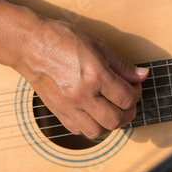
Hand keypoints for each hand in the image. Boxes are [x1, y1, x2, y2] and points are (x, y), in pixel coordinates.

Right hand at [16, 16, 148, 137]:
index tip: (134, 86)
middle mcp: (82, 95)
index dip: (136, 93)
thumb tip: (141, 76)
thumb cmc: (62, 39)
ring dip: (110, 123)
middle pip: (116, 120)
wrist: (30, 44)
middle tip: (126, 100)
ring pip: (98, 132)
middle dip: (128, 112)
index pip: (127, 98)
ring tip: (111, 108)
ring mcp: (68, 106)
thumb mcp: (98, 44)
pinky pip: (79, 131)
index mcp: (95, 76)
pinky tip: (93, 111)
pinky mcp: (57, 111)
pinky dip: (90, 125)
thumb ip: (122, 65)